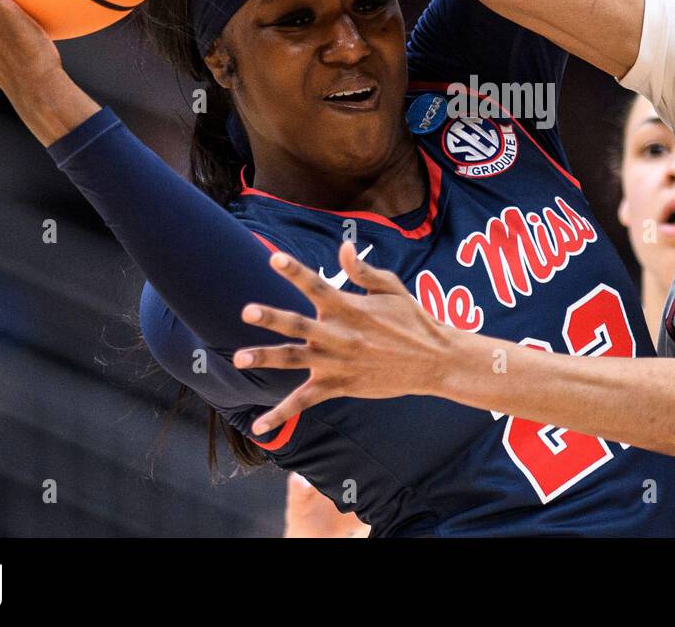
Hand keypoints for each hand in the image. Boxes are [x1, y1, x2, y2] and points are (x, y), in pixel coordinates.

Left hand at [233, 242, 454, 435]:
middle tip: (248, 311)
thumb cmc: (413, 320)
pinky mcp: (340, 386)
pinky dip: (281, 414)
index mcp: (350, 308)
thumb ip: (363, 271)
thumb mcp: (392, 288)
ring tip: (240, 359)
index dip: (296, 271)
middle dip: (273, 318)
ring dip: (268, 358)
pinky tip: (258, 426)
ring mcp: (338, 363)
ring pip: (296, 361)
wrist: (434, 361)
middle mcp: (340, 335)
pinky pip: (305, 401)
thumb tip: (342, 249)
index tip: (274, 257)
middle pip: (300, 325)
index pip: (318, 286)